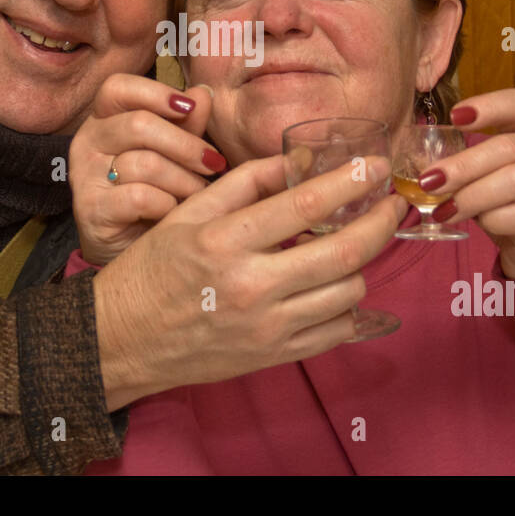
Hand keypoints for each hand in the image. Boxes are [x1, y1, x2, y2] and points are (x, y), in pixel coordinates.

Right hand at [70, 74, 223, 264]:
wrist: (133, 254)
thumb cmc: (156, 194)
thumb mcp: (174, 153)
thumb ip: (187, 123)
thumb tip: (204, 93)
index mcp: (104, 119)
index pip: (118, 87)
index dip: (156, 93)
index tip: (190, 109)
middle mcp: (88, 141)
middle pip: (139, 125)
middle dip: (186, 145)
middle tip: (213, 163)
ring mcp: (85, 175)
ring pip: (144, 163)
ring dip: (183, 180)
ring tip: (200, 194)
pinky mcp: (91, 208)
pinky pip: (140, 197)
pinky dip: (167, 204)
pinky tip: (174, 212)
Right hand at [92, 153, 408, 410]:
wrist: (122, 339)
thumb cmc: (152, 270)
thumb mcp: (188, 214)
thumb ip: (246, 182)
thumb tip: (300, 159)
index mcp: (225, 241)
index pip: (305, 205)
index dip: (351, 182)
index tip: (375, 166)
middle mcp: (251, 286)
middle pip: (344, 253)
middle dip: (381, 223)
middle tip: (392, 204)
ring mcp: (267, 327)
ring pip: (348, 292)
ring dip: (360, 264)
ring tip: (350, 245)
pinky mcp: (274, 356)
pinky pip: (336, 331)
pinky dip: (347, 306)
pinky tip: (335, 285)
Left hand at [420, 89, 514, 279]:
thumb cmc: (507, 194)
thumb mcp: (490, 166)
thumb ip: (463, 158)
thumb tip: (415, 163)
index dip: (489, 107)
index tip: (454, 116)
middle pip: (509, 147)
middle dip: (463, 165)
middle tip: (429, 180)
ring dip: (472, 196)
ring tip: (444, 209)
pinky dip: (493, 220)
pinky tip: (476, 224)